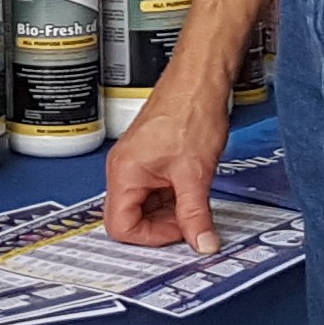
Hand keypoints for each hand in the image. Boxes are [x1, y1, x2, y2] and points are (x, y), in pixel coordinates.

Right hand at [102, 56, 238, 250]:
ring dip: (169, 211)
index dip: (152, 236)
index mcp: (123, 173)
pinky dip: (173, 197)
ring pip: (145, 205)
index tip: (179, 232)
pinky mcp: (149, 158)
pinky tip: (192, 189)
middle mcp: (123, 168)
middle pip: (131, 217)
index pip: (121, 226)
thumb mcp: (195, 174)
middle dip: (162, 224)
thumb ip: (196, 216)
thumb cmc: (190, 110)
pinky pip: (154, 190)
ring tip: (194, 201)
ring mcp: (135, 163)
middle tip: (189, 221)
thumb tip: (202, 244)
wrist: (201, 80)